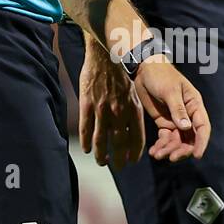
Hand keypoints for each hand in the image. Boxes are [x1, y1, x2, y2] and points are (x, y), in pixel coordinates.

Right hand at [78, 41, 145, 169]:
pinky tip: (86, 149)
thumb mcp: (133, 93)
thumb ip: (132, 112)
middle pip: (119, 142)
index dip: (134, 152)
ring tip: (102, 162)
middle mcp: (119, 111)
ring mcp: (102, 109)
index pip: (137, 137)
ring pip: (100, 139)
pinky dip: (86, 142)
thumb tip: (132, 132)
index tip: (132, 161)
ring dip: (101, 154)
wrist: (103, 57)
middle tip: (117, 166)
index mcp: (134, 108)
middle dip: (118, 158)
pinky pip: (86, 129)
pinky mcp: (87, 104)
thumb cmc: (119, 76)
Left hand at [133, 57, 210, 160]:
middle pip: (190, 138)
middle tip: (171, 157)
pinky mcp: (164, 123)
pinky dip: (161, 146)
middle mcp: (188, 115)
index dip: (201, 142)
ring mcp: (175, 120)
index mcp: (195, 105)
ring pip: (177, 141)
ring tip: (157, 155)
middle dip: (182, 150)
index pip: (203, 127)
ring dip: (169, 150)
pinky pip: (165, 138)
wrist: (144, 70)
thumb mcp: (170, 91)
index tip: (197, 155)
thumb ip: (178, 110)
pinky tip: (153, 152)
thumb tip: (186, 127)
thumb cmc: (161, 76)